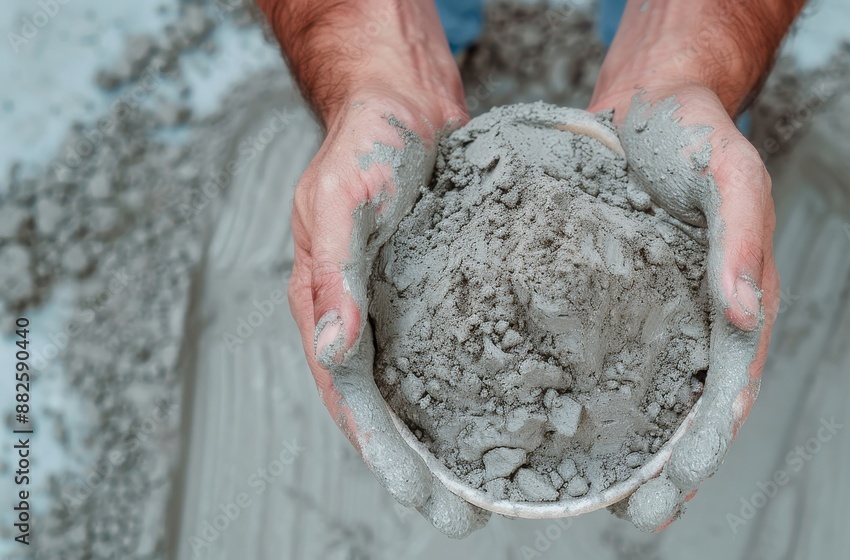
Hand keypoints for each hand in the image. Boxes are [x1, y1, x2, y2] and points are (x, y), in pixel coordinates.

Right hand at [286, 87, 490, 536]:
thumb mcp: (339, 202)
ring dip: (447, 436)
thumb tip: (329, 349)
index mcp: (324, 304)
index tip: (418, 498)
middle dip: (418, 466)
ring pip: (420, 386)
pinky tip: (508, 408)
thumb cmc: (363, 144)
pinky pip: (453, 348)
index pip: (349, 397)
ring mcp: (399, 306)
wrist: (403, 104)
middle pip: (386, 408)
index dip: (381, 451)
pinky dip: (472, 385)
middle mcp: (360, 316)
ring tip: (489, 480)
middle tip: (464, 514)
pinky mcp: (437, 292)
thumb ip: (332, 275)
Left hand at [589, 83, 779, 530]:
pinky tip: (555, 419)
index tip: (679, 489)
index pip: (733, 387)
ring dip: (630, 446)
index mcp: (742, 300)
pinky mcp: (615, 299)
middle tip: (639, 516)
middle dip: (671, 468)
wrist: (651, 105)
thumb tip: (747, 311)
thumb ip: (743, 236)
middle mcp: (701, 318)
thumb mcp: (730, 172)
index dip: (709, 444)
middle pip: (693, 407)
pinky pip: (604, 354)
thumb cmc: (697, 135)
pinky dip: (589, 394)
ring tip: (595, 494)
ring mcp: (658, 312)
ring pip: (648, 392)